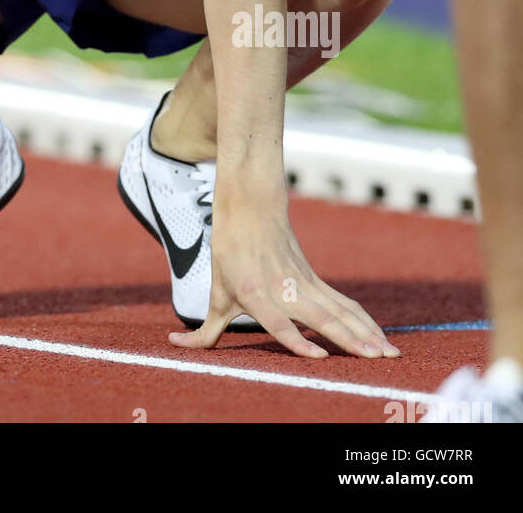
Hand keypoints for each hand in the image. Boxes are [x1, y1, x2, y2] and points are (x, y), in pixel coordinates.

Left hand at [168, 206, 399, 358]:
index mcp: (255, 293)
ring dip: (365, 333)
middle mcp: (283, 289)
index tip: (317, 358)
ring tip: (388, 354)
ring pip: (339, 310)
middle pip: (321, 318)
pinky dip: (363, 320)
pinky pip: (343, 304)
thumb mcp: (215, 291)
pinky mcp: (314, 280)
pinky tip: (381, 337)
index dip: (296, 341)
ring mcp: (303, 283)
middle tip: (373, 359)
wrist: (250, 204)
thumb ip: (204, 330)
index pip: (278, 323)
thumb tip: (173, 346)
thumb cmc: (229, 251)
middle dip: (349, 340)